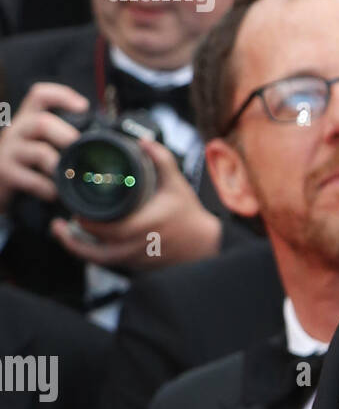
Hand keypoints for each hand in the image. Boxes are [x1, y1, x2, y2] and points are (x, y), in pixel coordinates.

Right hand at [0, 81, 89, 212]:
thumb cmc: (24, 163)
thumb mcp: (37, 144)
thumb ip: (60, 138)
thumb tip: (100, 141)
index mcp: (28, 120)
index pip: (39, 95)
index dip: (61, 95)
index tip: (83, 106)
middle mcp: (16, 131)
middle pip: (41, 122)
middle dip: (66, 134)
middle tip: (79, 148)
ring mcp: (8, 152)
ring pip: (39, 151)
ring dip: (60, 164)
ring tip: (69, 174)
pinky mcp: (4, 173)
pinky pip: (29, 179)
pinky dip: (46, 187)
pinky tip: (54, 193)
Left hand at [50, 137, 221, 269]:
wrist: (204, 244)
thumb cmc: (189, 214)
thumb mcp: (177, 184)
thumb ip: (161, 160)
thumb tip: (144, 141)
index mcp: (145, 225)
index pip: (106, 230)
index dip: (85, 222)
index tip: (73, 210)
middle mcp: (138, 246)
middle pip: (96, 249)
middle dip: (74, 236)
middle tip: (62, 221)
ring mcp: (136, 259)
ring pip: (99, 260)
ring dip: (78, 248)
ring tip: (63, 234)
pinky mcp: (137, 267)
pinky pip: (108, 264)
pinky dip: (93, 254)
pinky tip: (84, 242)